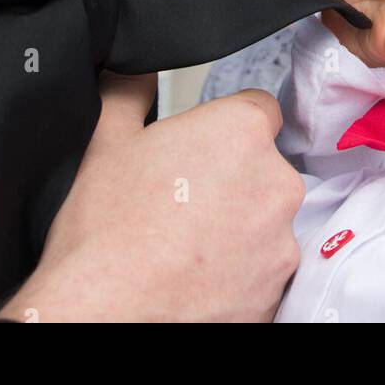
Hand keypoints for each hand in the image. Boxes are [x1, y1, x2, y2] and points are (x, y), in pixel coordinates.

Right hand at [0, 74, 303, 321]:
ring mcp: (281, 243)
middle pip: (264, 166)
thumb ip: (128, 89)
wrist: (103, 317)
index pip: (258, 109)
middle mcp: (275, 183)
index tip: (200, 150)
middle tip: (181, 199)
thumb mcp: (105, 140)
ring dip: (237, 227)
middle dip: (232, 178)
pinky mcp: (276, 294)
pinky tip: (195, 275)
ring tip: (183, 243)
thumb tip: (131, 67)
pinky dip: (238, 272)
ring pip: (265, 221)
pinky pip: (263, 270)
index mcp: (242, 132)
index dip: (224, 128)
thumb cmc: (105, 236)